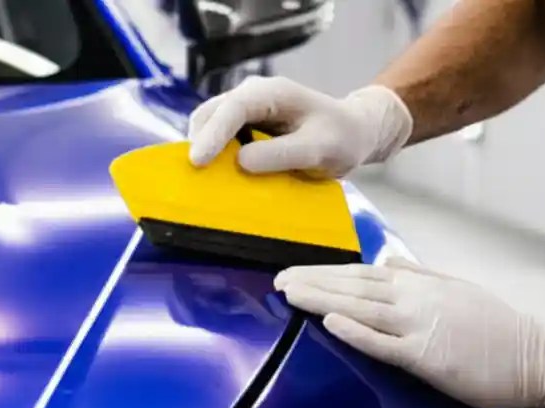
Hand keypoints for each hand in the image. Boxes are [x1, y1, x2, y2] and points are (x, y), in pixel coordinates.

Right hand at [187, 76, 412, 177]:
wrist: (352, 133)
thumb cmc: (342, 137)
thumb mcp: (320, 148)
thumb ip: (283, 154)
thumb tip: (241, 162)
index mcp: (272, 92)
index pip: (234, 108)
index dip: (213, 135)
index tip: (198, 162)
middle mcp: (252, 95)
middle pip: (211, 114)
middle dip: (199, 142)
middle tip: (192, 177)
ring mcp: (245, 110)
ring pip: (209, 125)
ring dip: (203, 150)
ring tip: (201, 179)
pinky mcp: (242, 127)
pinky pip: (218, 138)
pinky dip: (212, 156)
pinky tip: (214, 176)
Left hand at [274, 258, 544, 407]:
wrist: (536, 356)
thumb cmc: (499, 329)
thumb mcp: (456, 289)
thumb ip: (419, 274)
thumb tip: (389, 260)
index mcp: (421, 284)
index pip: (362, 273)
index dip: (326, 272)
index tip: (297, 272)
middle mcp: (416, 300)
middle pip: (353, 286)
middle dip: (313, 282)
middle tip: (277, 279)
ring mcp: (420, 327)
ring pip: (361, 308)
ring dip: (323, 299)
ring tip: (290, 293)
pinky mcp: (426, 357)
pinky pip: (383, 343)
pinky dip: (355, 331)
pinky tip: (330, 323)